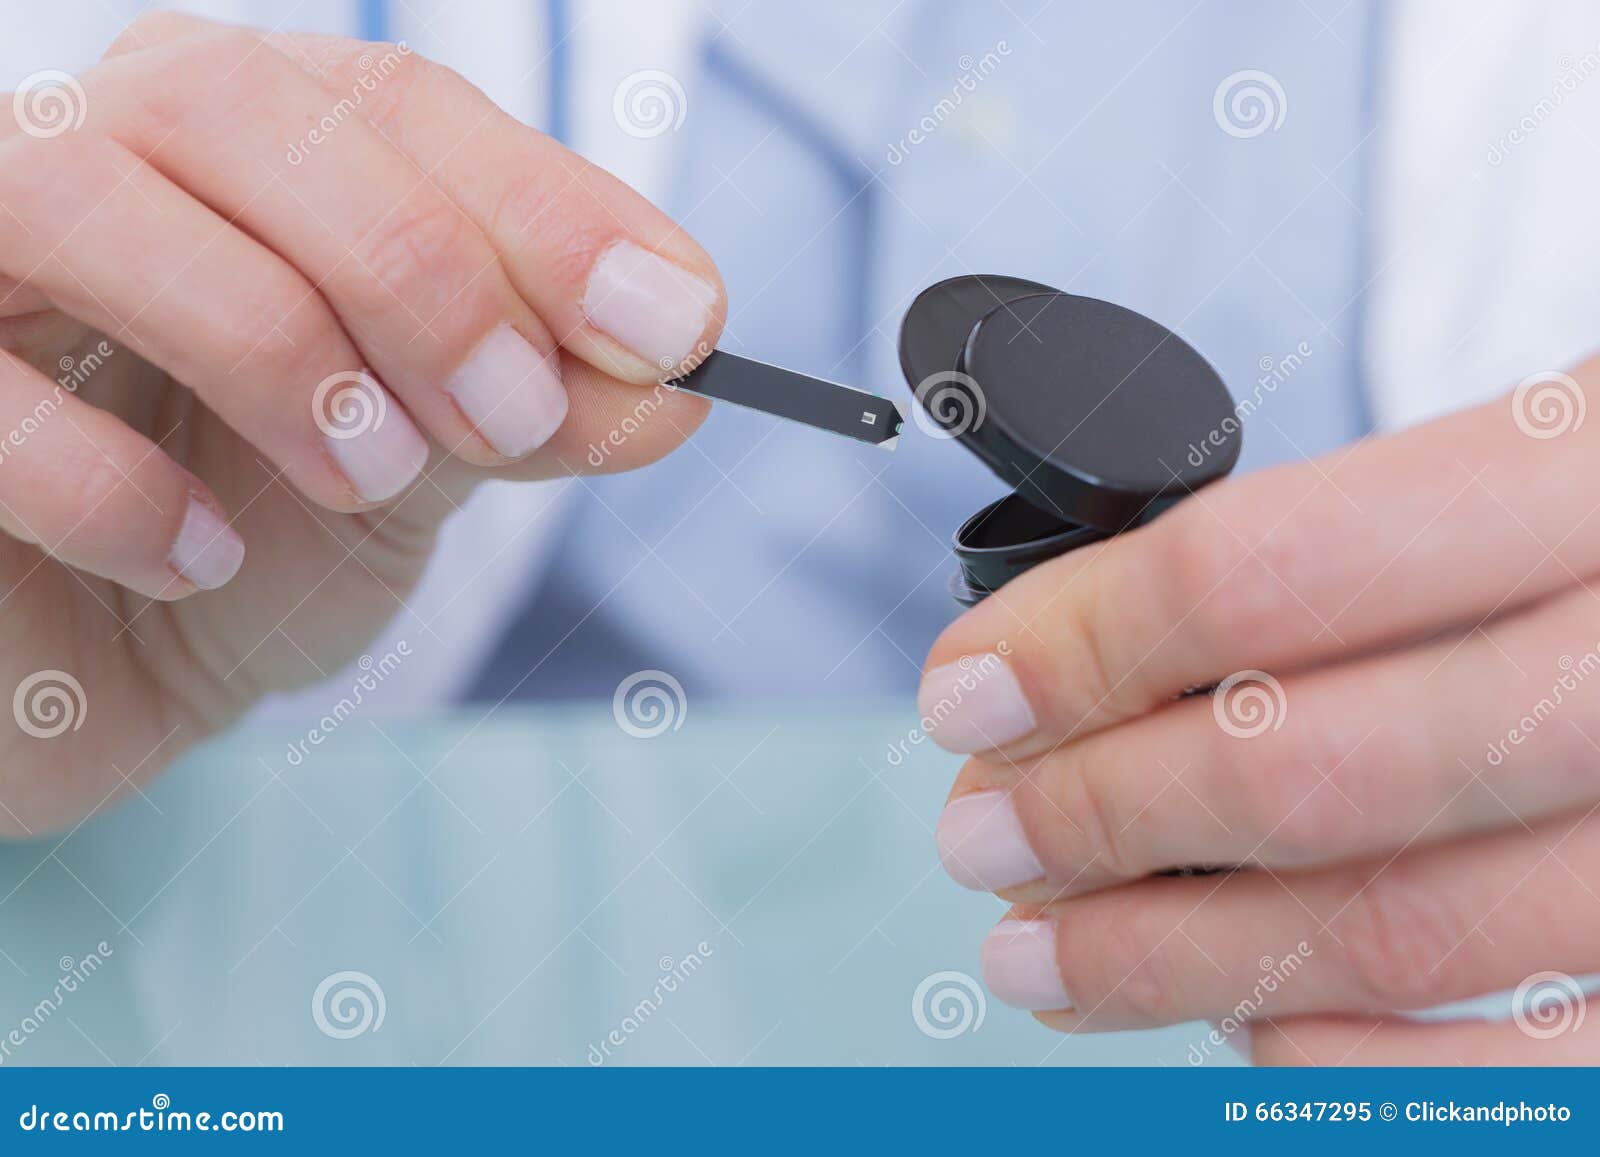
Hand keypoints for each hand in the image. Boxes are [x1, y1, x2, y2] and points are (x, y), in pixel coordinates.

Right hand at [0, 13, 722, 833]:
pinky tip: (201, 558)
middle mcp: (92, 152)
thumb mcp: (415, 473)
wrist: (84, 676)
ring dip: (279, 341)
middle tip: (518, 414)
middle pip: (240, 105)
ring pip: (91, 194)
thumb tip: (679, 380)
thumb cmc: (246, 546)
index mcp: (239, 149)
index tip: (683, 322)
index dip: (547, 206)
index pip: (396, 106)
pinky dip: (117, 483)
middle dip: (418, 264)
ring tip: (371, 472)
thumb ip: (528, 411)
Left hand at [919, 363, 1599, 1063]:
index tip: (972, 693)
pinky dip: (1351, 1064)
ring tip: (1047, 955)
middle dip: (1099, 816)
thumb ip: (1323, 549)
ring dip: (1173, 957)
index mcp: (1590, 474)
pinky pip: (1533, 1069)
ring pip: (1400, 930)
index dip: (1081, 645)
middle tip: (983, 837)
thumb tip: (1067, 663)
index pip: (1270, 568)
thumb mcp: (1517, 463)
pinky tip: (1242, 1034)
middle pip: (1314, 769)